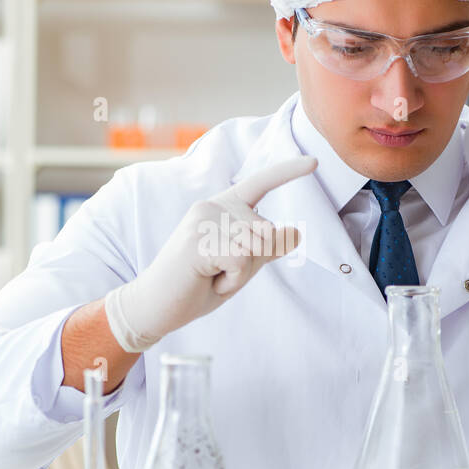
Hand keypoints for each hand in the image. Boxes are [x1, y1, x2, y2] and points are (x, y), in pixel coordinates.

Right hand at [104, 155, 317, 351]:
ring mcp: (203, 219)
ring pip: (256, 246)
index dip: (288, 172)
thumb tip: (296, 232)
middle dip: (252, 264)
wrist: (154, 307)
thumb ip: (264, 249)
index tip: (315, 162)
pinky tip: (206, 279)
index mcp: (223, 208)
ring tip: (210, 276)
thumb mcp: (239, 267)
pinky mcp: (199, 239)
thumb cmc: (196, 286)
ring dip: (240, 274)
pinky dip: (232, 279)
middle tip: (217, 274)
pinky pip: (242, 259)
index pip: (260, 184)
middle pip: (267, 231)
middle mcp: (213, 206)